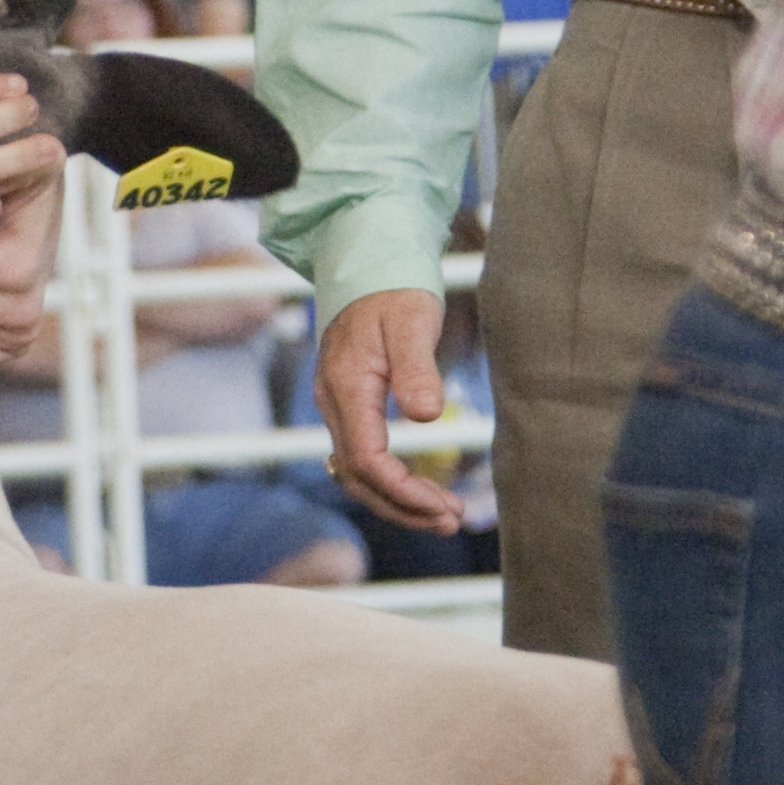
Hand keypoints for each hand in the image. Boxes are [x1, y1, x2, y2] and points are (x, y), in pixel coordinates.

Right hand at [315, 288, 462, 532]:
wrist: (367, 264)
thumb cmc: (393, 289)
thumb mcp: (412, 322)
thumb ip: (417, 370)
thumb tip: (424, 415)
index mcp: (347, 385)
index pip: (366, 458)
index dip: (402, 490)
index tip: (441, 505)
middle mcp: (333, 401)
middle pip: (357, 476)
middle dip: (402, 506)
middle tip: (450, 520)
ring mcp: (336, 404)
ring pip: (356, 472)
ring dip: (397, 499)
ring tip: (443, 513)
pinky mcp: (347, 404)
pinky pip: (360, 456)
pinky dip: (389, 481)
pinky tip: (419, 489)